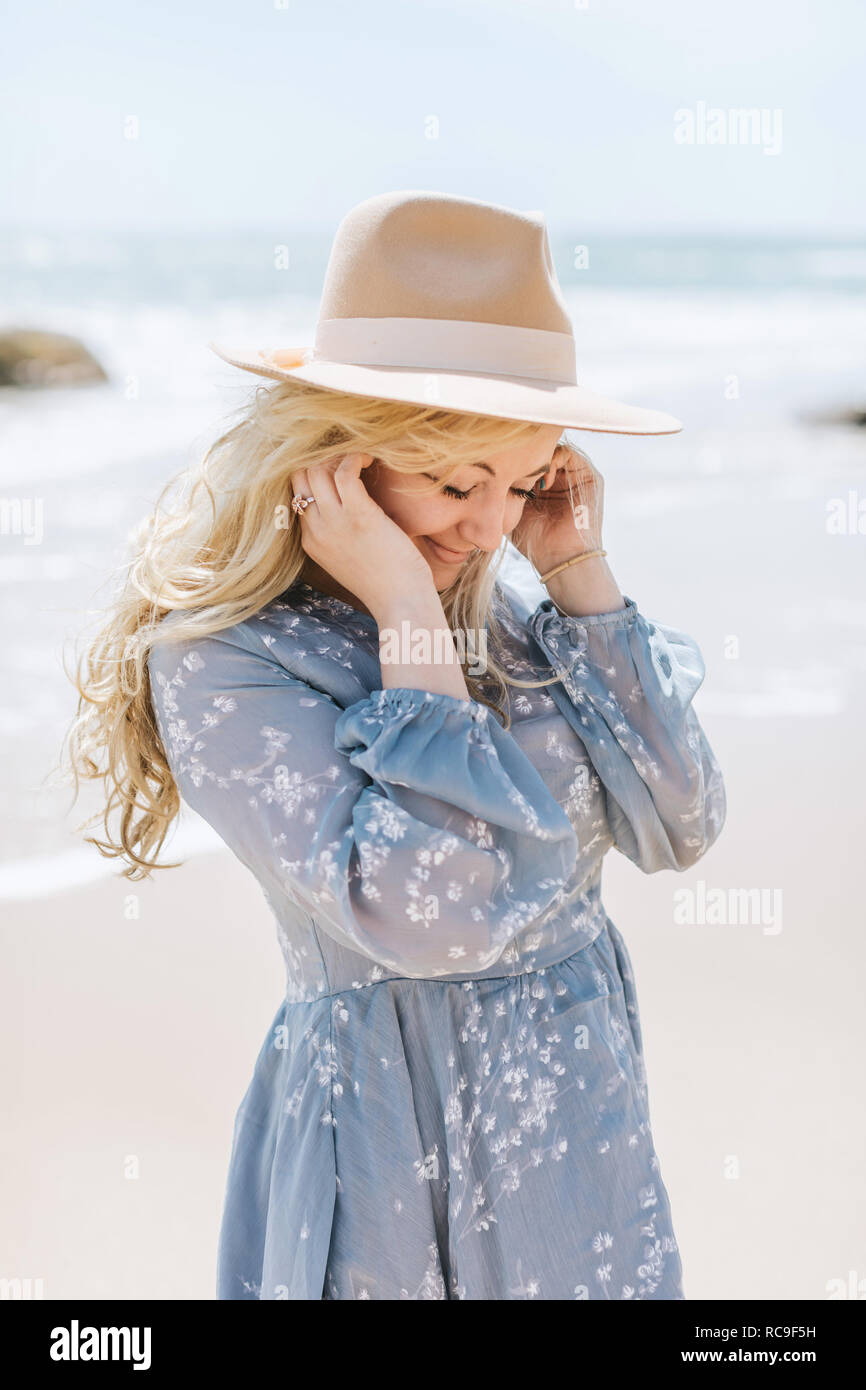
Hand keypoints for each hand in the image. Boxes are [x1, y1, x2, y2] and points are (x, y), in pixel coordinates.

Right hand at [291, 454, 436, 613]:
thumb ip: (341, 535)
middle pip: (300, 477)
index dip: (315, 476)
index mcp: (311, 542)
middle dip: (322, 461)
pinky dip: (355, 457)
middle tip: (349, 463)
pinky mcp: (358, 514)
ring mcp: (334, 522)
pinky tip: (370, 460)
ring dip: (338, 456)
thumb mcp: (350, 559)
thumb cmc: (386, 582)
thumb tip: (350, 508)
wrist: (400, 602)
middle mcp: (316, 530)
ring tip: (361, 460)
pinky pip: (344, 471)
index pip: (296, 495)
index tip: (339, 471)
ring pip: (317, 470)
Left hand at [509, 442, 604, 575]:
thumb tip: (486, 467)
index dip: (514, 457)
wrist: (560, 558)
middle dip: (526, 454)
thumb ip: (505, 487)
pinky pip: (569, 453)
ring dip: (539, 458)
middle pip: (540, 448)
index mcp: (543, 482)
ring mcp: (575, 475)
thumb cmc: (535, 540)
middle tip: (512, 468)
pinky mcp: (589, 476)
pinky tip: (542, 482)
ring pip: (553, 447)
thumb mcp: (514, 509)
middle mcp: (560, 476)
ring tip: (528, 478)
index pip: (527, 455)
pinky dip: (553, 461)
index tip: (501, 472)